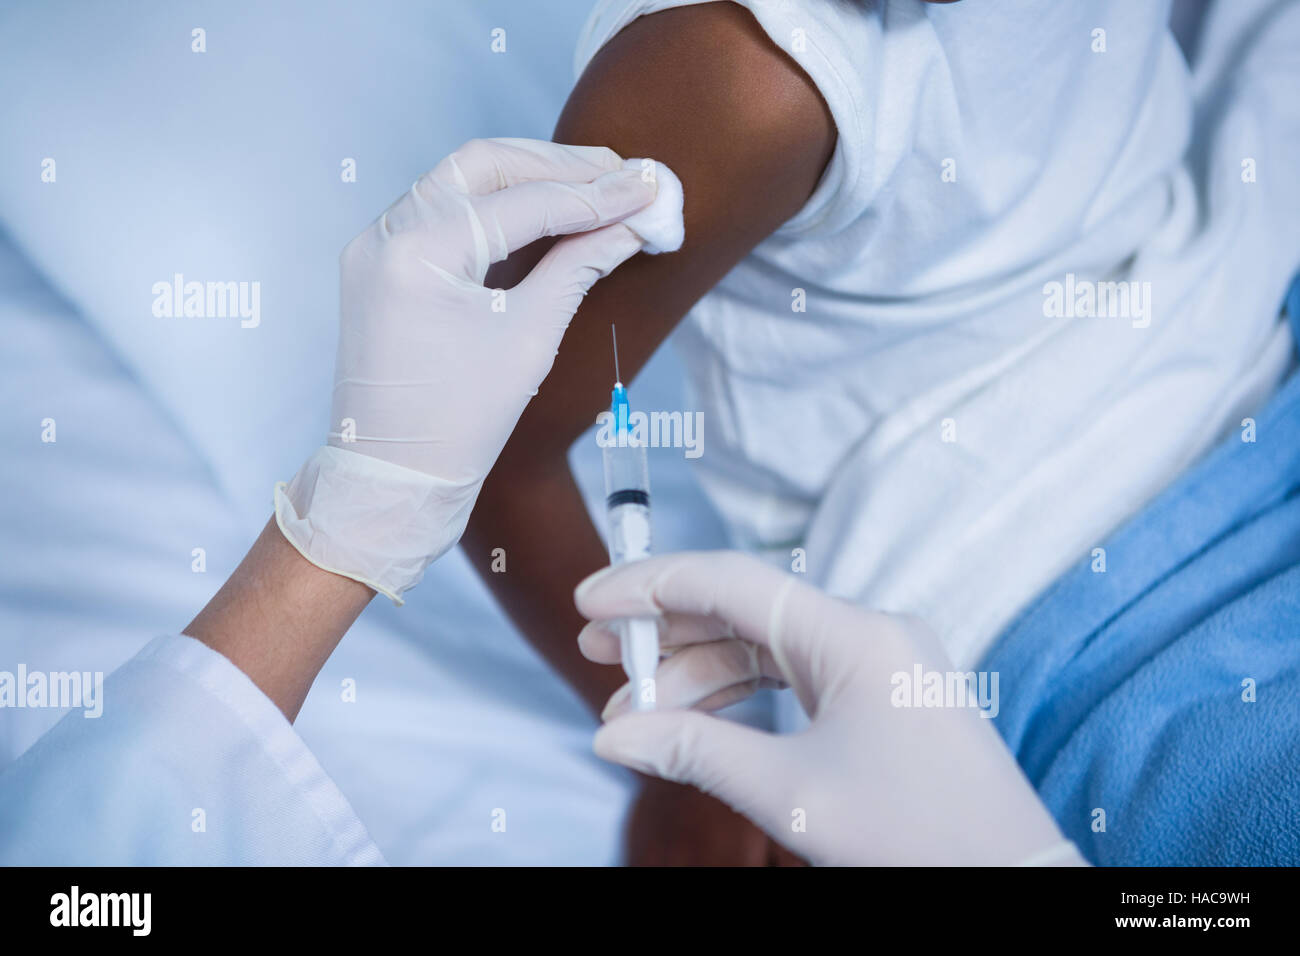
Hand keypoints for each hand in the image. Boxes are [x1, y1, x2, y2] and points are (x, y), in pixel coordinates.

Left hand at [276, 139, 656, 601]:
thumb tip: (629, 225)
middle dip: (559, 167)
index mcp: (414, 253)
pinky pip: (446, 213)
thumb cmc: (457, 424)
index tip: (648, 186)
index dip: (593, 194)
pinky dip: (499, 208)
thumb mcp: (528, 340)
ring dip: (531, 181)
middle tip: (624, 174)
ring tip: (597, 188)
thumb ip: (578, 268)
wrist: (393, 479)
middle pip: (484, 166)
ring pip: (463, 182)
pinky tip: (549, 214)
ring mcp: (378, 247)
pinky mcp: (385, 265)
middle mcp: (385, 235)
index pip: (521, 202)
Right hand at [576, 552, 1083, 865]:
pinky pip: (796, 676)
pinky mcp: (881, 695)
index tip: (589, 600)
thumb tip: (613, 733)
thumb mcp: (791, 795)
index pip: (732, 583)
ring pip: (766, 646)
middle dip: (666, 632)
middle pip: (745, 609)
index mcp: (854, 635)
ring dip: (697, 672)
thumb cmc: (916, 838)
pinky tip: (692, 720)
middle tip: (598, 651)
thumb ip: (695, 752)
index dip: (651, 586)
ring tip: (634, 708)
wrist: (1011, 881)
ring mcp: (878, 662)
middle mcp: (868, 632)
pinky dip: (740, 697)